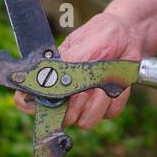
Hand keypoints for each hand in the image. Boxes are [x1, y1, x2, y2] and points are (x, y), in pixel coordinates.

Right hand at [12, 7, 146, 131]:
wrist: (128, 37)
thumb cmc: (101, 35)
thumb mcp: (83, 44)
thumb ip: (67, 64)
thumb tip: (51, 81)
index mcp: (51, 77)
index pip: (27, 100)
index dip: (32, 106)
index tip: (49, 101)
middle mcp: (65, 95)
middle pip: (60, 118)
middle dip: (76, 105)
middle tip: (87, 87)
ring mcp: (85, 104)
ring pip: (85, 122)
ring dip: (99, 101)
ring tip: (104, 79)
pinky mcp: (106, 108)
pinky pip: (109, 114)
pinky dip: (116, 98)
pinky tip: (116, 82)